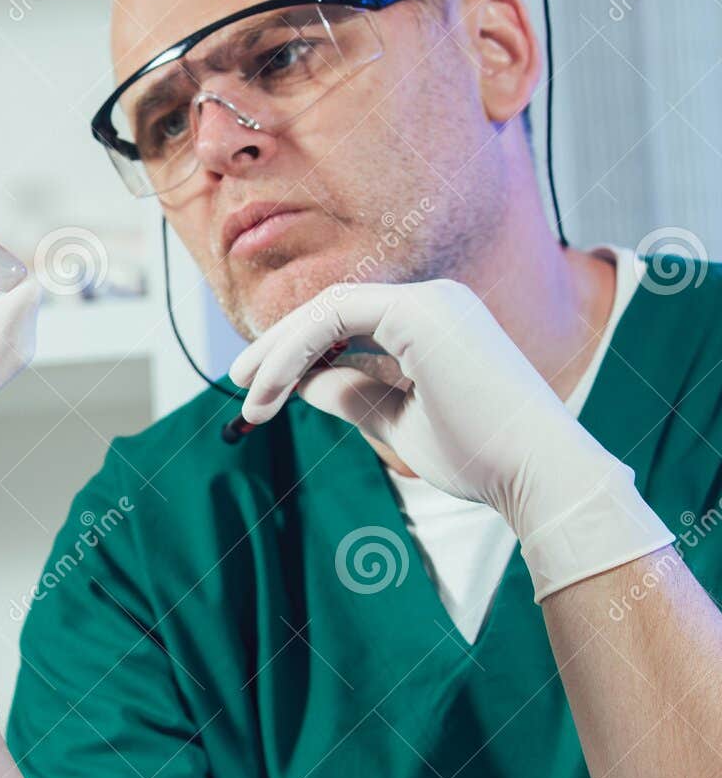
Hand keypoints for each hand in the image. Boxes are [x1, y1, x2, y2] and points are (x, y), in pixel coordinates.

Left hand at [230, 280, 670, 599]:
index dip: (298, 354)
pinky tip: (273, 388)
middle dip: (278, 347)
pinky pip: (335, 318)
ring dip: (279, 352)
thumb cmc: (481, 458)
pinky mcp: (420, 311)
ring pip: (327, 310)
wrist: (537, 478)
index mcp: (435, 323)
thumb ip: (352, 394)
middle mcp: (434, 300)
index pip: (346, 323)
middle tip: (239, 384)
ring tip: (247, 395)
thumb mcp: (395, 420)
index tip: (262, 392)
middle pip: (330, 310)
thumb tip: (303, 384)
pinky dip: (296, 350)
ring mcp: (430, 300)